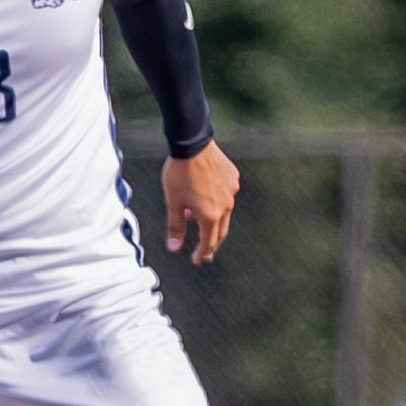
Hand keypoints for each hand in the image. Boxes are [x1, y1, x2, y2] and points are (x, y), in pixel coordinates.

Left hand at [161, 140, 239, 264]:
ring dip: (212, 220)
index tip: (197, 260)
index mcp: (210, 215)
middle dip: (211, 243)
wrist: (192, 144)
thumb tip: (174, 248)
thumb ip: (175, 226)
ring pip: (224, 212)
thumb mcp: (173, 202)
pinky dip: (217, 202)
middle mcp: (225, 205)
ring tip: (195, 218)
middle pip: (220, 231)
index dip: (202, 253)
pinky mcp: (233, 178)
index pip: (208, 242)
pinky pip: (226, 195)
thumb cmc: (179, 173)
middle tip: (205, 252)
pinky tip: (205, 196)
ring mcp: (232, 191)